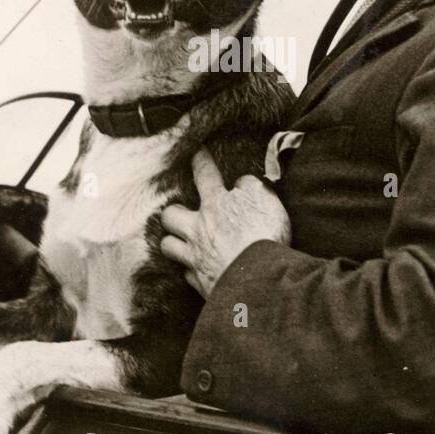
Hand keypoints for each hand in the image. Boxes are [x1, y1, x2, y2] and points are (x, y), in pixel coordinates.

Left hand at [160, 149, 290, 297]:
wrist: (259, 280)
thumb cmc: (264, 236)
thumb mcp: (266, 200)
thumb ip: (250, 188)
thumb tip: (240, 184)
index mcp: (216, 205)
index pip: (204, 174)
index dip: (200, 160)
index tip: (196, 150)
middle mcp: (199, 230)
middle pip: (170, 215)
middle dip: (173, 211)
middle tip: (182, 212)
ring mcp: (195, 258)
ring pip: (168, 246)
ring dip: (172, 242)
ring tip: (180, 241)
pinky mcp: (200, 283)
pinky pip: (186, 274)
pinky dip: (190, 271)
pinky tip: (196, 270)